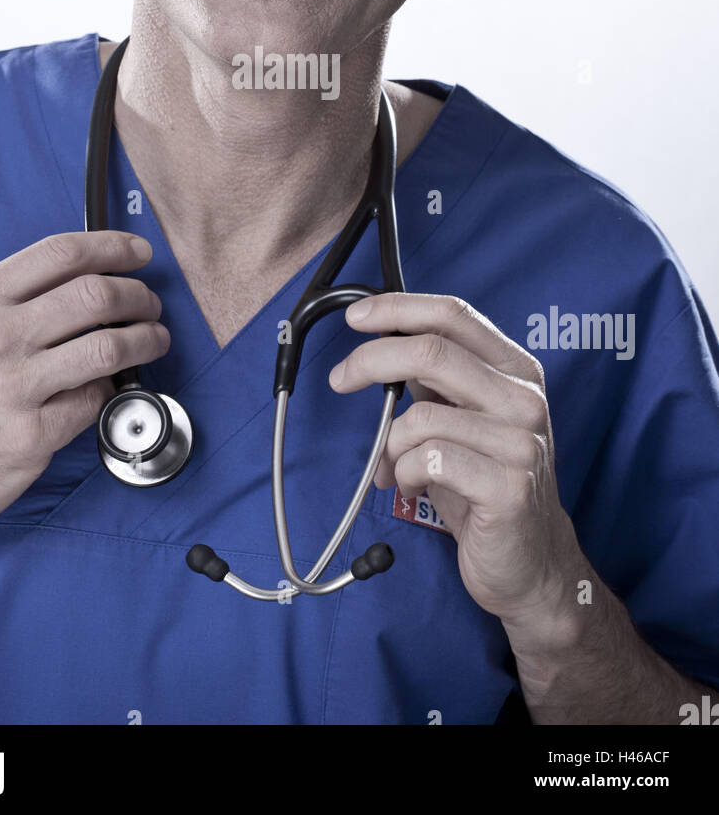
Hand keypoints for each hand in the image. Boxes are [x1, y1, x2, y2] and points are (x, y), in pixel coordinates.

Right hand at [0, 231, 168, 545]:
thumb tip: (82, 276)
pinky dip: (111, 392)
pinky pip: (94, 402)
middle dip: (139, 296)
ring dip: (146, 340)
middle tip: (149, 305)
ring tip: (153, 341)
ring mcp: (13, 387)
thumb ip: (10, 297)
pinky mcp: (30, 436)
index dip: (112, 246)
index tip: (138, 252)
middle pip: (96, 295)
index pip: (61, 253)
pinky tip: (108, 391)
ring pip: (108, 347)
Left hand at [329, 293, 581, 626]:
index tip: (357, 317)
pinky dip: (403, 473)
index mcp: (516, 371)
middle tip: (340, 380)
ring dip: (389, 444)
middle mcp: (525, 399)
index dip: (399, 308)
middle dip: (371, 361)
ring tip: (396, 467)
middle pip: (432, 352)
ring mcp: (521, 444)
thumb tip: (381, 342)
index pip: (454, 315)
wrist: (532, 564)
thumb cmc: (486, 486)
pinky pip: (426, 461)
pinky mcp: (509, 488)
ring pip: (420, 418)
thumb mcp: (464, 419)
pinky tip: (413, 485)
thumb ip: (436, 381)